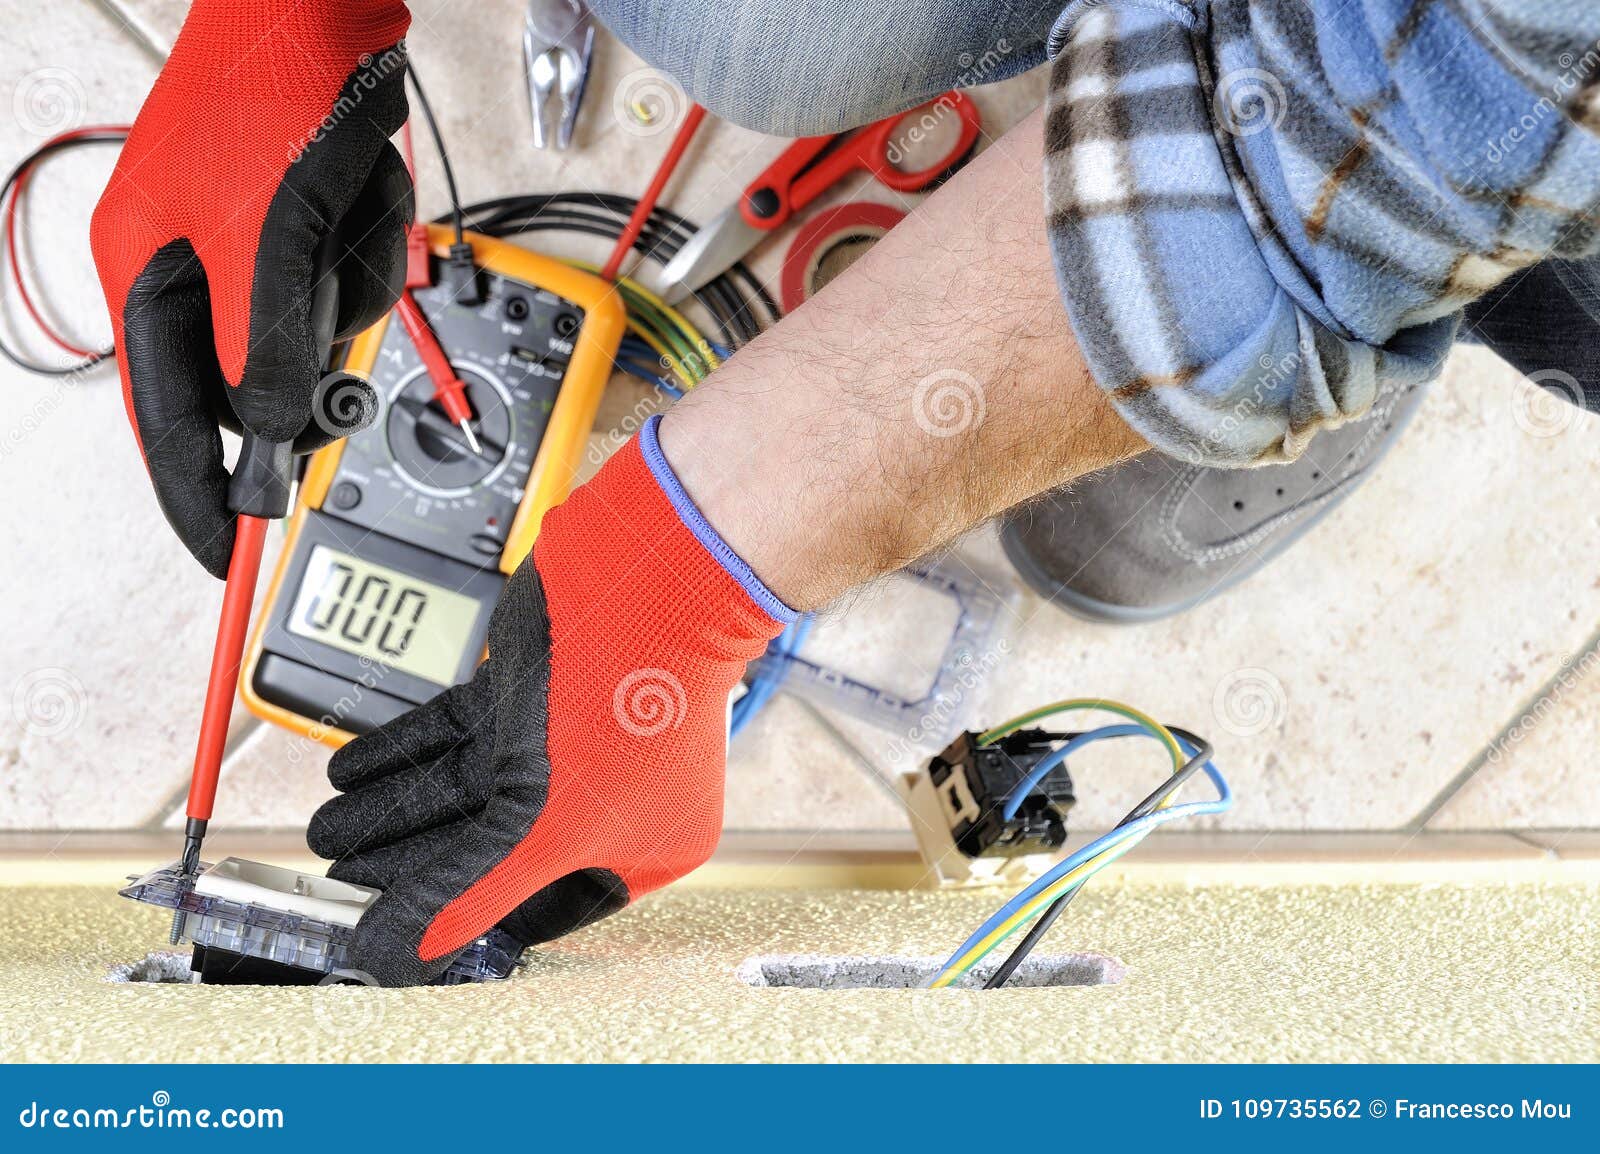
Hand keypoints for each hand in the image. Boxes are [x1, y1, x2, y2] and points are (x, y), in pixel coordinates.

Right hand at [90, 0, 412, 575]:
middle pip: (260, 374)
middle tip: (325, 286)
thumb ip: (267, 346)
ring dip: (346, 273)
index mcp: (147, 277)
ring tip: (338, 202)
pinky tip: (359, 186)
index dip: (198, 491)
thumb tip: (271, 435)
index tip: (231, 556)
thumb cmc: (267, 91)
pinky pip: (355, 277)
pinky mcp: (310, 224)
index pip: (169, 417)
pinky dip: (370, 238)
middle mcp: (196, 269)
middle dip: (307, 340)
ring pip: (321, 328)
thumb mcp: (263, 234)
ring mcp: (256, 247)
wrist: (327, 4)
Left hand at [306, 417, 794, 985]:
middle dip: (411, 862)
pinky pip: (452, 737)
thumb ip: (468, 891)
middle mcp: (602, 800)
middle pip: (489, 850)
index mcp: (638, 848)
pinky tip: (351, 771)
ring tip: (330, 828)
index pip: (537, 909)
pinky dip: (401, 752)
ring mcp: (560, 746)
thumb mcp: (542, 824)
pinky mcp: (524, 699)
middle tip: (345, 877)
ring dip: (392, 808)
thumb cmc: (629, 703)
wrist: (644, 583)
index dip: (470, 922)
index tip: (403, 933)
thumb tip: (401, 952)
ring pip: (462, 790)